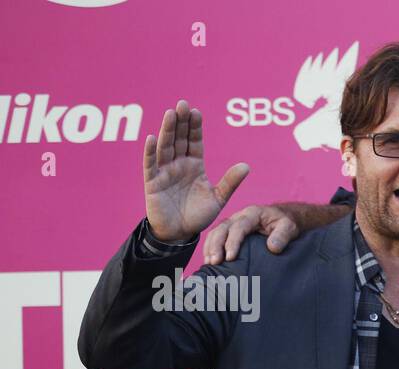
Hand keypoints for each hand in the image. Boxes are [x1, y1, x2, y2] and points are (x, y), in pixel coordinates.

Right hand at [143, 100, 248, 242]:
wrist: (180, 233)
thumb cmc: (198, 215)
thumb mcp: (218, 198)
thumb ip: (230, 182)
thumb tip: (247, 166)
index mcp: (195, 165)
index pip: (194, 142)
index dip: (195, 127)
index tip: (197, 112)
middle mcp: (179, 164)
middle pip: (179, 139)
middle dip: (181, 122)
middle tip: (183, 104)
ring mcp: (164, 171)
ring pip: (165, 147)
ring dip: (167, 130)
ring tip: (170, 113)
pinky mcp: (152, 182)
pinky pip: (150, 165)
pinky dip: (150, 152)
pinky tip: (151, 138)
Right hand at [203, 205, 298, 263]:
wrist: (281, 218)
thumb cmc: (285, 224)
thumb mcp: (289, 228)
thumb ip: (282, 236)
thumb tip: (272, 248)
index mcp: (253, 214)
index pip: (239, 227)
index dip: (233, 242)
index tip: (230, 258)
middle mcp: (239, 216)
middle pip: (223, 228)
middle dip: (216, 245)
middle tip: (215, 262)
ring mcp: (233, 222)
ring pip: (216, 232)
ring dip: (210, 247)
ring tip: (209, 263)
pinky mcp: (230, 230)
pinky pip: (216, 237)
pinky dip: (210, 247)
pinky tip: (208, 260)